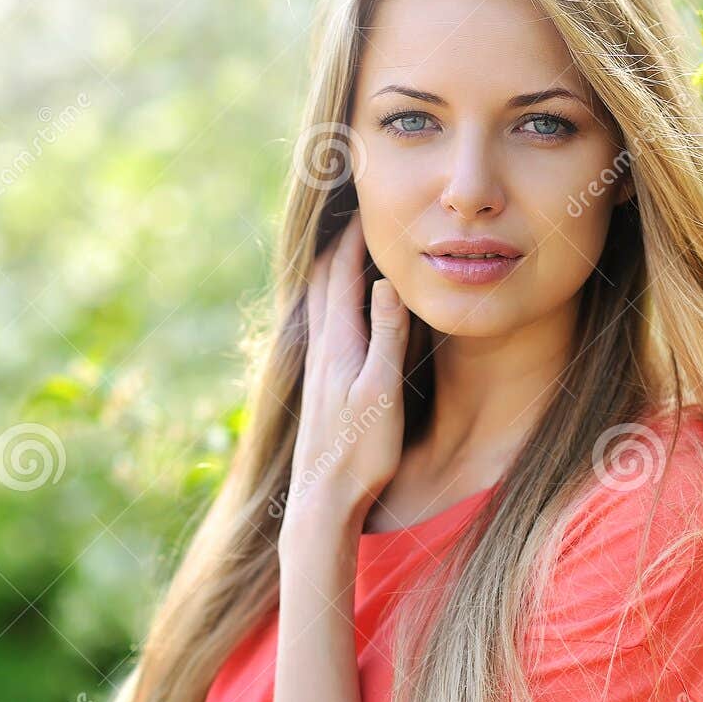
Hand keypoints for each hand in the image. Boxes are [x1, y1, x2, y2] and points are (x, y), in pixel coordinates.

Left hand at [283, 211, 407, 529]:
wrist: (322, 501)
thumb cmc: (360, 453)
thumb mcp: (382, 393)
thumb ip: (387, 336)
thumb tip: (386, 281)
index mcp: (338, 344)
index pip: (342, 271)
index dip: (356, 233)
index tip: (370, 200)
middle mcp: (321, 349)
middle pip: (322, 277)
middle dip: (339, 240)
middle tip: (356, 209)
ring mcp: (315, 368)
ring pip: (317, 301)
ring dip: (330, 267)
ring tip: (345, 244)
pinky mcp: (317, 386)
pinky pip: (321, 325)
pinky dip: (330, 299)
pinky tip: (337, 308)